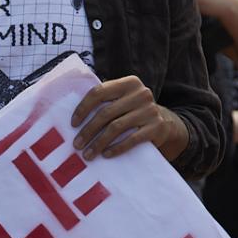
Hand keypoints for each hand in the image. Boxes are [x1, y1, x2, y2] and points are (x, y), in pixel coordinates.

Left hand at [70, 76, 186, 160]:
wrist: (164, 123)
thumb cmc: (133, 111)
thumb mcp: (123, 99)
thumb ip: (105, 100)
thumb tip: (74, 117)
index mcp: (129, 83)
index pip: (99, 92)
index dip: (83, 108)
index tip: (73, 124)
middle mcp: (141, 94)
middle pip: (106, 113)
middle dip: (88, 131)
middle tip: (77, 145)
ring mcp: (150, 110)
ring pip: (116, 127)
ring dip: (99, 143)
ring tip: (87, 154)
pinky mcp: (156, 127)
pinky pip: (132, 139)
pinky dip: (117, 148)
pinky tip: (106, 155)